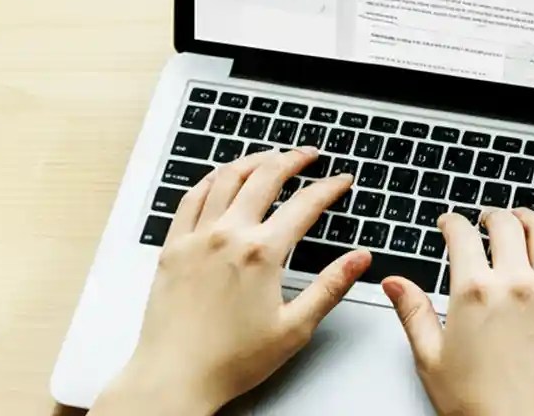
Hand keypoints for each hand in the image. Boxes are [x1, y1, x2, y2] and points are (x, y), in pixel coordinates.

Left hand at [92, 148, 369, 415]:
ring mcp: (197, 237)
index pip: (305, 204)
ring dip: (253, 160)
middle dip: (293, 159)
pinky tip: (222, 177)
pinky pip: (191, 198)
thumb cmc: (230, 360)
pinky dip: (211, 179)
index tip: (342, 180)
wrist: (174, 377)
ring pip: (226, 178)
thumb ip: (331, 286)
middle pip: (265, 177)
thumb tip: (360, 259)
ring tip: (270, 157)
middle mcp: (228, 235)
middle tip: (309, 155)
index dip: (329, 187)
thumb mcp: (295, 327)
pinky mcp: (173, 247)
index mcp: (262, 253)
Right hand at [383, 208, 533, 415]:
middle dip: (492, 215)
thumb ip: (412, 311)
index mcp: (474, 291)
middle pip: (506, 226)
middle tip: (486, 218)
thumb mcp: (429, 356)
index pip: (461, 236)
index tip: (450, 223)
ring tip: (523, 217)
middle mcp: (514, 284)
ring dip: (531, 218)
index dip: (452, 222)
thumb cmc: (474, 402)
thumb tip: (395, 282)